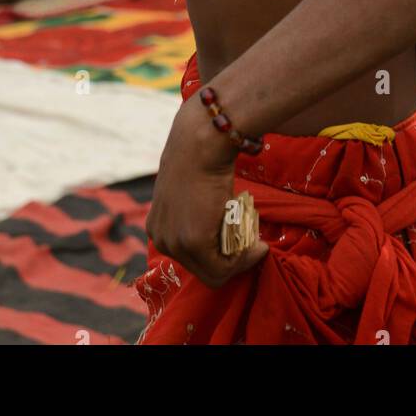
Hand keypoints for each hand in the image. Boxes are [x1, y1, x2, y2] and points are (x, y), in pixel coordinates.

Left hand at [145, 92, 268, 288]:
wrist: (202, 142)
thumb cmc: (200, 159)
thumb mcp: (189, 192)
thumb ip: (194, 214)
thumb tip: (214, 224)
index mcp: (157, 228)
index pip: (190, 259)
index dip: (219, 255)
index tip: (241, 245)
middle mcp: (161, 239)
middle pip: (201, 269)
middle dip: (231, 262)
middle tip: (255, 246)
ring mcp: (175, 243)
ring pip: (213, 273)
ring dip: (240, 262)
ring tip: (258, 245)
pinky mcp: (193, 243)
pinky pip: (222, 268)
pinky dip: (244, 260)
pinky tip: (258, 245)